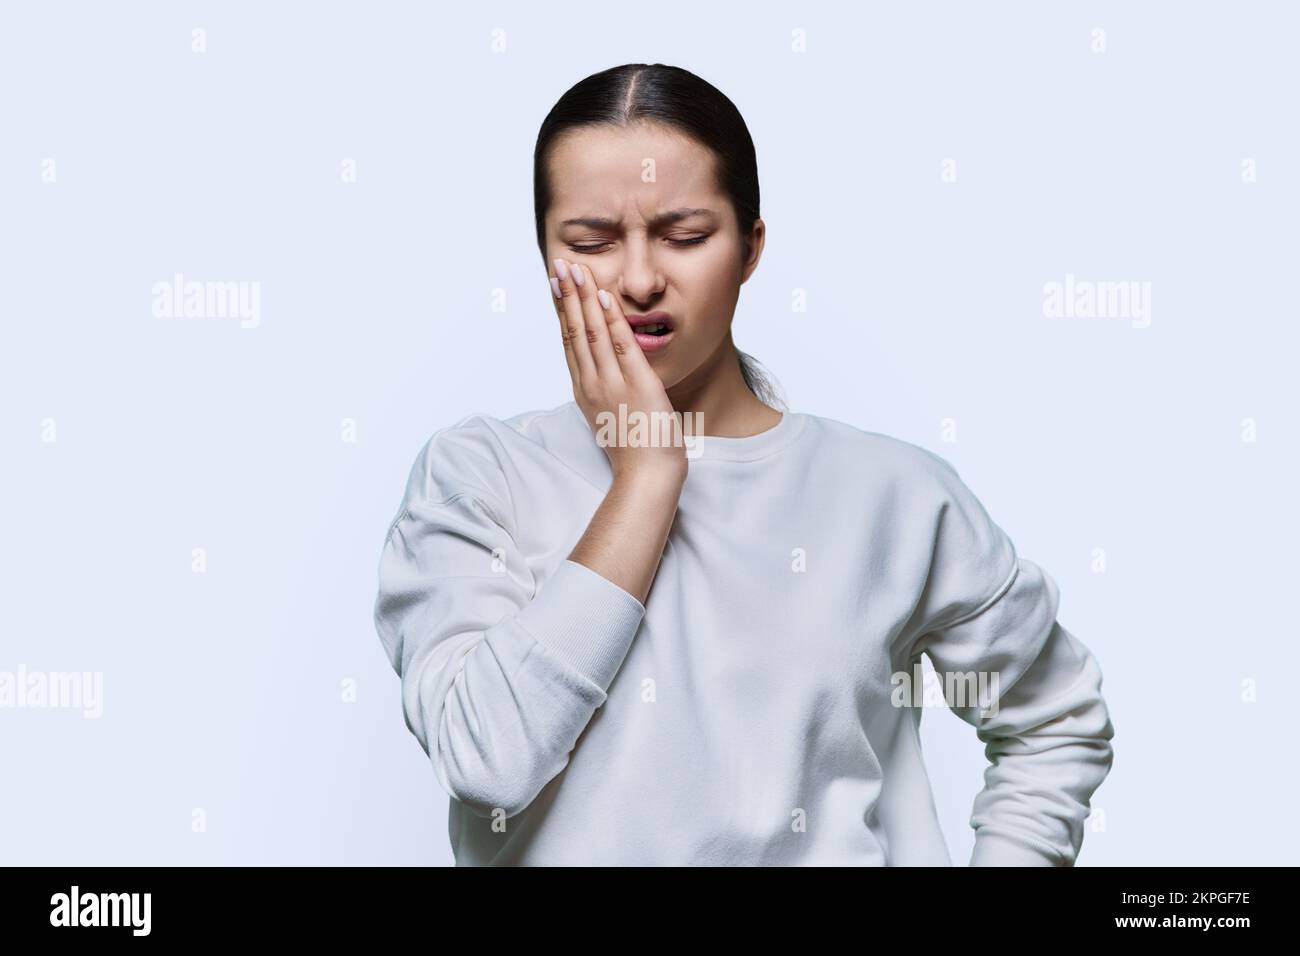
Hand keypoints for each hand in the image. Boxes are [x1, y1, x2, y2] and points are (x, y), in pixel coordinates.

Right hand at [549, 258, 687, 484]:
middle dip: (566, 296)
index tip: (558, 286)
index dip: (562, 311)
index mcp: (585, 392)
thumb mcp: (612, 417)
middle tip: (557, 266)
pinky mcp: (637, 383)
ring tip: (574, 270)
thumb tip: (606, 375)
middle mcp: (592, 384)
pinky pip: (620, 345)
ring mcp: (612, 383)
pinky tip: (604, 297)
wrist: (647, 477)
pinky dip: (610, 319)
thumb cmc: (636, 452)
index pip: (570, 343)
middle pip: (574, 331)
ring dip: (583, 298)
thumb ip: (607, 393)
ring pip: (591, 332)